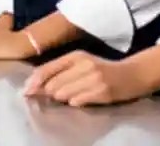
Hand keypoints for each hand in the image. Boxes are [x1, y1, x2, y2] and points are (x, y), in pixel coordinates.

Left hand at [23, 51, 148, 105]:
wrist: (132, 74)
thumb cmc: (102, 70)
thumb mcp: (81, 63)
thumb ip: (60, 71)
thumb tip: (35, 84)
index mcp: (75, 56)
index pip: (47, 69)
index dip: (34, 82)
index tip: (27, 91)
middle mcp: (83, 65)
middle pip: (53, 84)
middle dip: (50, 93)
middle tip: (55, 96)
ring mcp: (93, 78)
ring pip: (64, 94)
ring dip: (63, 99)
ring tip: (72, 96)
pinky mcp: (102, 92)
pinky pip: (78, 101)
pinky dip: (75, 102)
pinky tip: (81, 99)